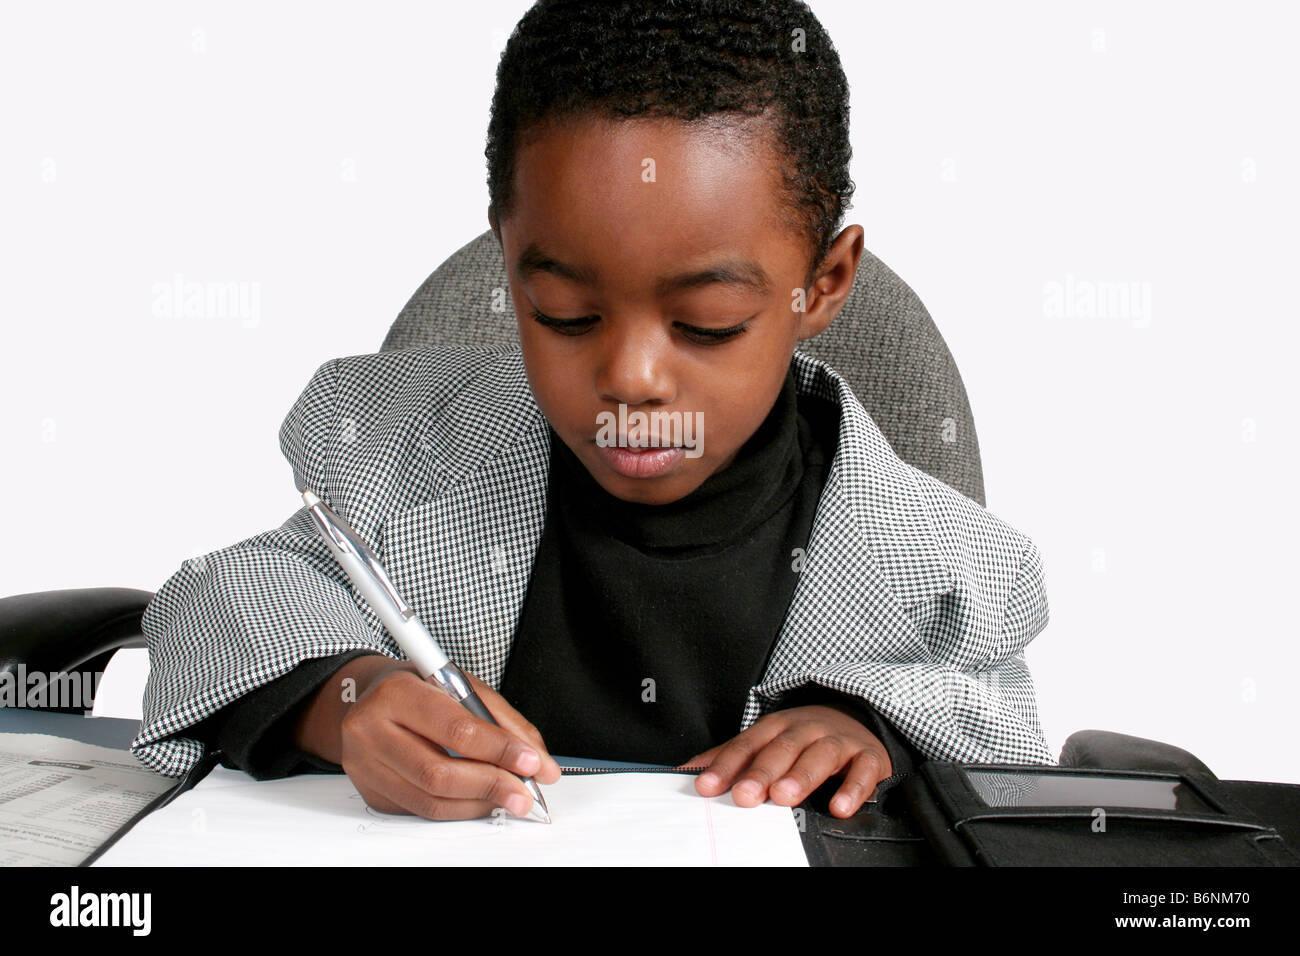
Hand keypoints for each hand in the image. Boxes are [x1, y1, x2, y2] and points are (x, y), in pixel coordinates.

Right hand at [334, 660, 561, 821]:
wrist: (367, 697)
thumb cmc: (418, 687)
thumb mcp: (460, 685)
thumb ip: (502, 719)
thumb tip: (538, 760)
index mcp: (397, 692)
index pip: (455, 728)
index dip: (498, 749)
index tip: (530, 762)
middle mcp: (371, 729)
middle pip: (438, 773)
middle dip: (491, 785)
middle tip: (524, 792)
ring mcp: (364, 765)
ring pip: (430, 800)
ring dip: (478, 803)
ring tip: (508, 797)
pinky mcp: (370, 791)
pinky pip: (421, 810)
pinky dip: (458, 809)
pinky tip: (478, 799)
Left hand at [682, 705, 891, 818]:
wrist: (855, 718)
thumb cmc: (802, 738)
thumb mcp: (766, 741)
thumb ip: (731, 757)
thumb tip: (688, 772)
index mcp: (776, 727)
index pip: (747, 744)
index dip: (726, 765)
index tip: (707, 786)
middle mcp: (805, 729)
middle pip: (781, 749)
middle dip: (761, 772)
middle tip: (745, 795)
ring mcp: (838, 740)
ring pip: (820, 755)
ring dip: (801, 776)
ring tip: (784, 796)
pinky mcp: (868, 756)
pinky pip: (863, 770)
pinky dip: (853, 788)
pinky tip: (840, 807)